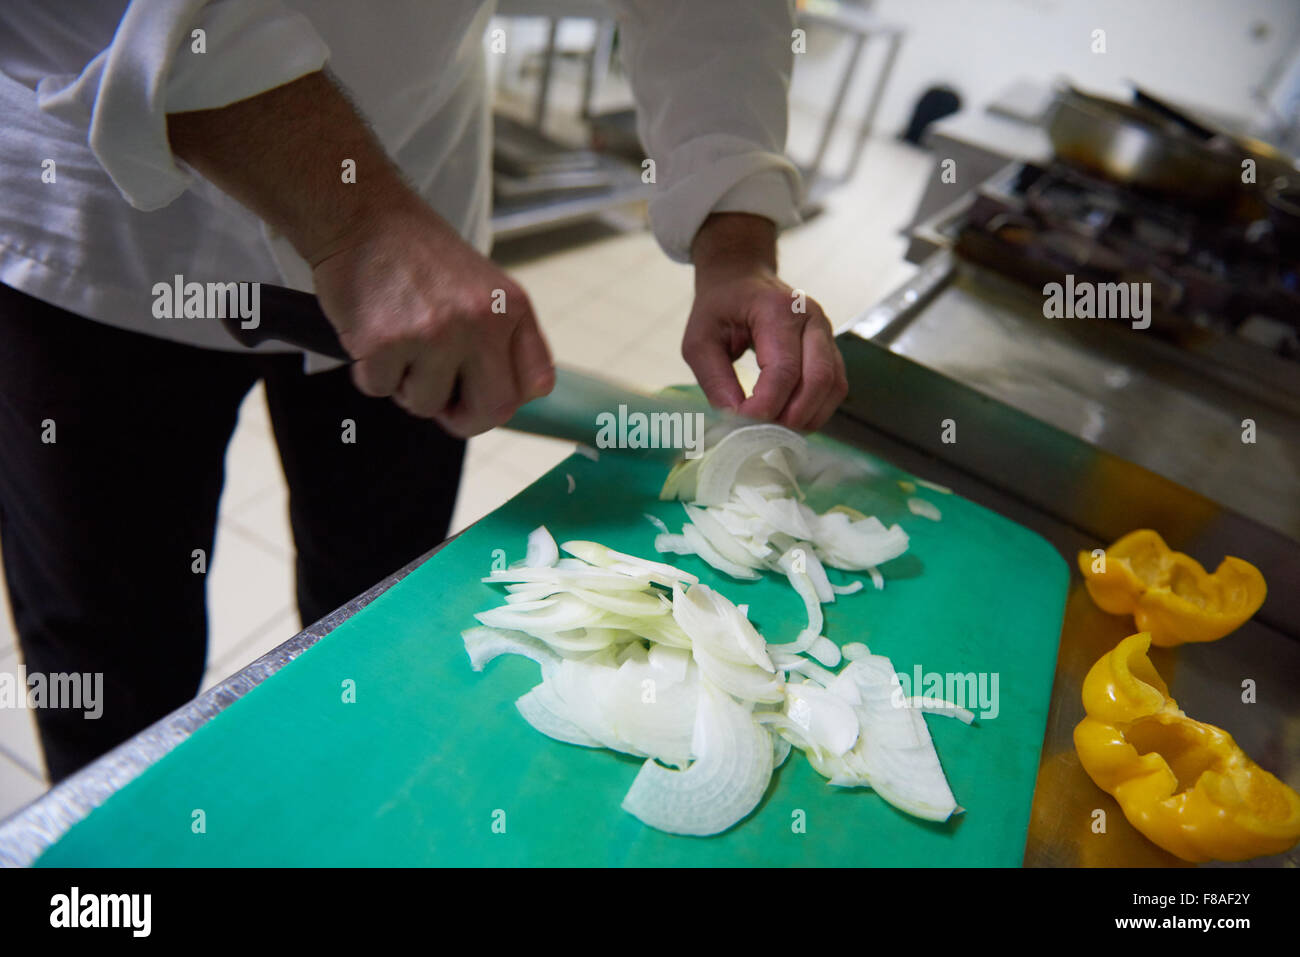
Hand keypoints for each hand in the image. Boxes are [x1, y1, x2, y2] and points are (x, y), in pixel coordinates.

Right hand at [167, 72, 553, 437]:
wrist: (364, 215)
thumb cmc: (418, 255)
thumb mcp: (483, 288)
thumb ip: (499, 338)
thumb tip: (503, 401)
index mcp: (511, 307)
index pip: (535, 384)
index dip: (505, 401)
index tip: (481, 398)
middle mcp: (480, 321)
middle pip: (492, 409)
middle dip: (463, 418)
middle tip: (440, 402)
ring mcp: (434, 333)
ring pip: (427, 405)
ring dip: (406, 387)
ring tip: (399, 345)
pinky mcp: (385, 342)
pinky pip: (380, 389)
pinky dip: (370, 372)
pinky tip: (372, 335)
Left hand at [682, 214, 846, 430]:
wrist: (740, 278)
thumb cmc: (719, 307)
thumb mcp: (699, 341)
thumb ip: (715, 380)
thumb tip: (736, 420)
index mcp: (777, 309)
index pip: (783, 369)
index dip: (767, 405)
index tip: (744, 425)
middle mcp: (810, 317)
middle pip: (818, 379)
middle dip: (793, 416)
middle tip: (764, 434)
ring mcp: (825, 331)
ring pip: (833, 385)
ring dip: (808, 416)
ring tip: (777, 430)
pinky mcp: (830, 347)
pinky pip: (835, 385)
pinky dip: (817, 409)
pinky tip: (791, 419)